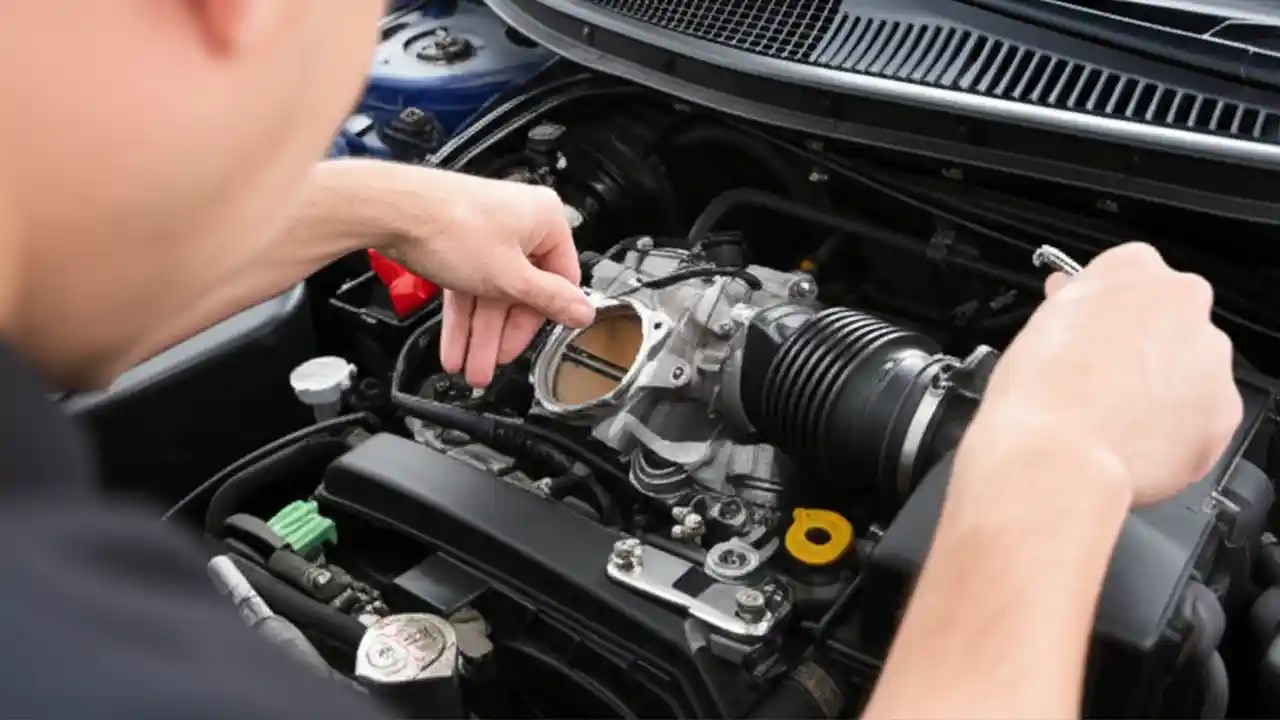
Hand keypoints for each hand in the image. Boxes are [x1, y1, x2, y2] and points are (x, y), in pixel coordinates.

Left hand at [382, 173, 594, 386]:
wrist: (392, 209)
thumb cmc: (449, 226)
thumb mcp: (510, 277)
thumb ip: (549, 299)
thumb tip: (583, 312)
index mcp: (545, 220)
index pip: (560, 279)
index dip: (545, 316)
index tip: (535, 343)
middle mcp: (520, 222)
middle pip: (521, 291)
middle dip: (502, 335)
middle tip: (493, 364)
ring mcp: (488, 232)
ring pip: (491, 293)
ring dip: (479, 333)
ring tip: (471, 365)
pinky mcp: (460, 241)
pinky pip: (469, 285)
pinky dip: (463, 315)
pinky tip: (456, 345)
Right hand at [960, 242, 1240, 505]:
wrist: (1055, 456)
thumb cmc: (1038, 392)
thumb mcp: (1039, 325)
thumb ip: (1073, 304)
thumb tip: (1073, 299)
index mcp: (1133, 268)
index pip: (1131, 277)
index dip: (1107, 311)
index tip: (1093, 332)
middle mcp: (1183, 303)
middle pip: (1170, 321)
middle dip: (1144, 350)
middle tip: (1100, 380)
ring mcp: (1209, 358)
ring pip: (1191, 370)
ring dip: (1163, 390)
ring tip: (1112, 418)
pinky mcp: (1223, 410)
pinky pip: (1201, 418)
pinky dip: (1175, 432)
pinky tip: (1132, 441)